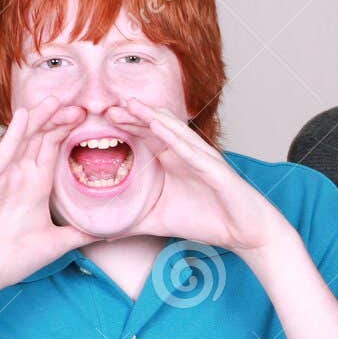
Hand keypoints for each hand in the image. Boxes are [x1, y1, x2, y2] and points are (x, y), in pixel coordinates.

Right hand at [0, 97, 90, 293]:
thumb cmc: (10, 259)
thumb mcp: (57, 242)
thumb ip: (80, 233)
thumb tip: (108, 231)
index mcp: (35, 186)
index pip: (54, 150)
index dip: (71, 132)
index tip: (93, 118)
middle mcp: (18, 176)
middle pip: (42, 138)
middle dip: (61, 119)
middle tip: (83, 102)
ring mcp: (0, 176)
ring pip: (24, 139)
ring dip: (41, 118)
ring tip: (58, 99)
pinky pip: (2, 154)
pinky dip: (14, 134)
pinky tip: (25, 116)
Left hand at [108, 99, 289, 253]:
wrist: (245, 234)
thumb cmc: (208, 222)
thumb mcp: (159, 220)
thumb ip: (131, 220)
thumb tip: (98, 231)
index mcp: (170, 161)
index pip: (141, 137)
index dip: (120, 127)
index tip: (92, 120)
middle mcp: (184, 154)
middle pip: (153, 128)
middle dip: (129, 116)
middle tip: (102, 106)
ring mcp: (201, 158)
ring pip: (173, 131)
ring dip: (150, 117)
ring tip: (128, 104)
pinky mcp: (215, 168)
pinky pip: (192, 150)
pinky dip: (175, 137)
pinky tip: (158, 126)